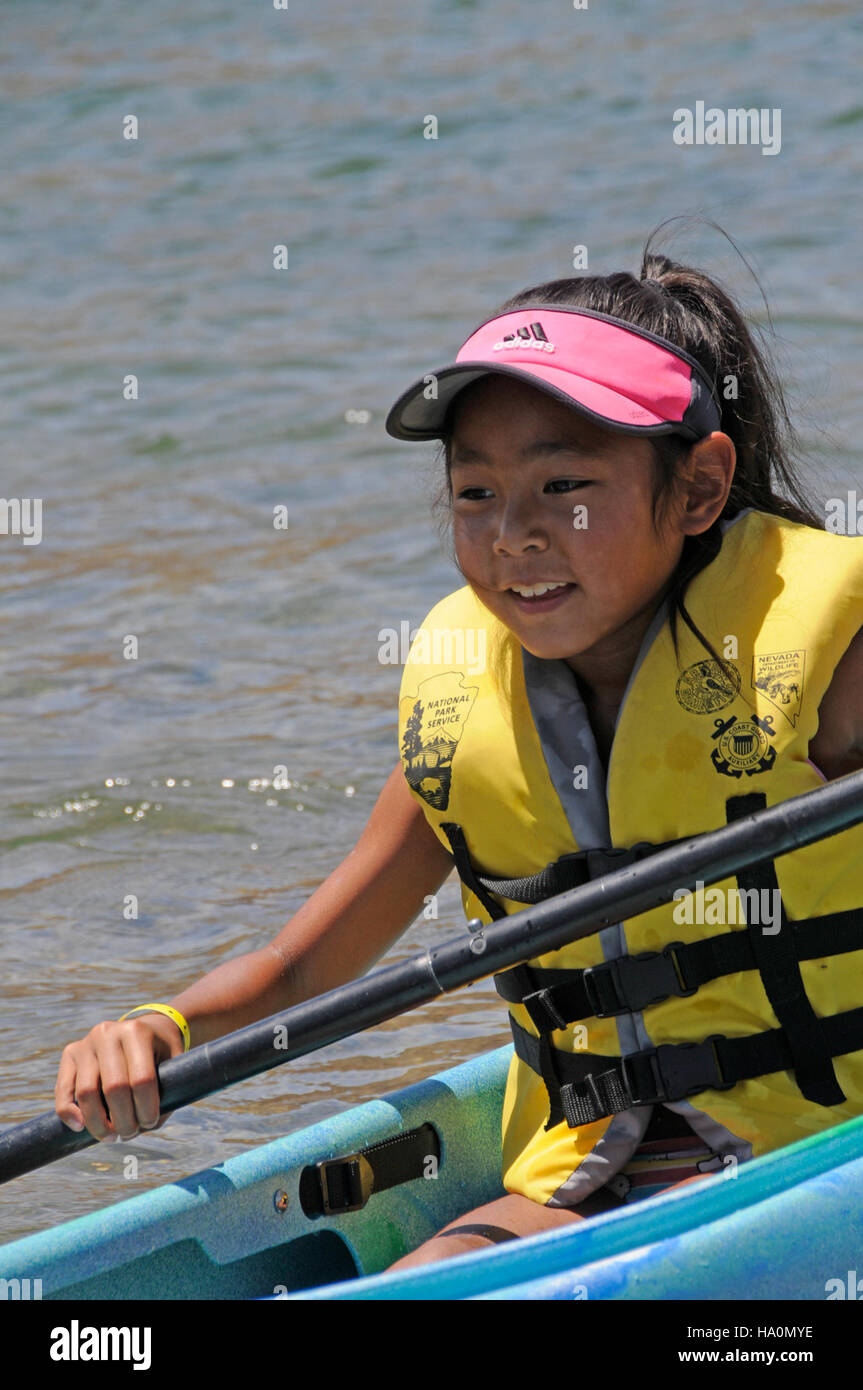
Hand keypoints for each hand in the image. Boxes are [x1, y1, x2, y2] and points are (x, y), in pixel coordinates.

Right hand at [54, 1013, 185, 1140]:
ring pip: (86, 1092)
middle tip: (129, 1134)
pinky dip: (68, 1112)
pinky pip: (63, 1089)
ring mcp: (87, 1042)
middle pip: (114, 1088)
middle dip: (123, 1120)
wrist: (143, 1028)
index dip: (146, 1109)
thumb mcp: (173, 1062)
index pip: (142, 1079)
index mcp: (137, 1033)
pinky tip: (80, 1127)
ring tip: (110, 1136)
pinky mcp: (70, 1053)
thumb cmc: (160, 1052)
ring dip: (98, 1123)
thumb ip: (166, 1093)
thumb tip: (144, 1127)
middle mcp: (108, 1033)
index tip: (150, 1123)